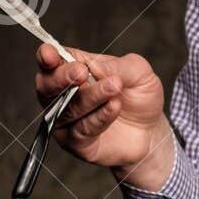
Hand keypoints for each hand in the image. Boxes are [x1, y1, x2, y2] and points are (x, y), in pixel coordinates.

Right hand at [33, 42, 170, 184]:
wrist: (151, 130)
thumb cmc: (139, 97)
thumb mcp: (138, 72)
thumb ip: (116, 65)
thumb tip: (93, 65)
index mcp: (73, 69)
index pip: (52, 60)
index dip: (47, 56)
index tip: (50, 54)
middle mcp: (63, 95)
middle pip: (48, 85)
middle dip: (62, 77)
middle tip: (81, 73)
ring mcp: (67, 121)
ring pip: (68, 107)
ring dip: (91, 96)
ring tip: (115, 87)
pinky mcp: (76, 143)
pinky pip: (81, 129)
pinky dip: (99, 116)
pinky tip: (114, 106)